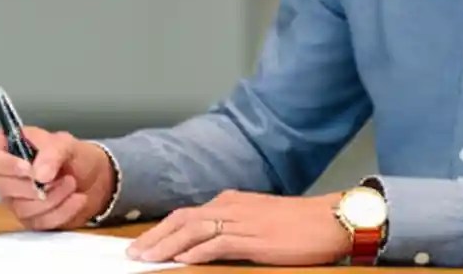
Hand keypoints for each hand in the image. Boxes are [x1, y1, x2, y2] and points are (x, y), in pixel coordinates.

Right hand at [0, 127, 115, 230]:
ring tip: (72, 184)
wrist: (94, 179)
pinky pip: (39, 222)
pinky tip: (77, 199)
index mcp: (8, 148)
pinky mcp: (30, 219)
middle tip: (64, 176)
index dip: (4, 165)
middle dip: (36, 185)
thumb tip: (38, 175)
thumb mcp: (66, 144)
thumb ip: (52, 153)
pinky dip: (62, 212)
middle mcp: (6, 176)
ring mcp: (15, 200)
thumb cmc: (74, 156)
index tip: (28, 169)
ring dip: (53, 198)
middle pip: (3, 186)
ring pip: (22, 208)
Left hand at [125, 190, 350, 265]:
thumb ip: (235, 227)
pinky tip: (180, 261)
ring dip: (166, 246)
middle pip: (181, 219)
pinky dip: (194, 252)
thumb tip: (211, 242)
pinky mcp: (252, 238)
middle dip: (154, 237)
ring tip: (145, 259)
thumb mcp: (260, 221)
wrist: (330, 218)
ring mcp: (240, 221)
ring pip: (192, 231)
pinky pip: (215, 244)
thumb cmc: (301, 223)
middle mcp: (231, 206)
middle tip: (132, 254)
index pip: (187, 214)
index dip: (162, 229)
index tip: (143, 244)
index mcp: (232, 201)